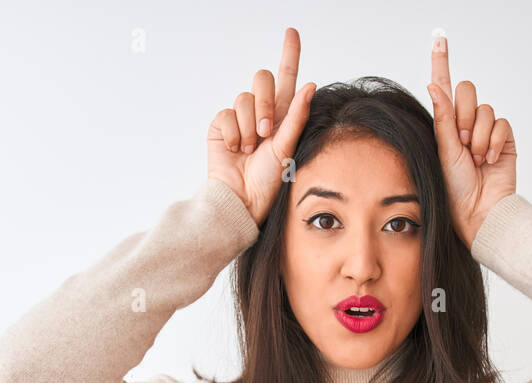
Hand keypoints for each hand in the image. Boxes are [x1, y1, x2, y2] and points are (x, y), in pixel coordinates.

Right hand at [206, 27, 315, 226]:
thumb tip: (311, 84)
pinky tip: (234, 150)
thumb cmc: (268, 181)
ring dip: (249, 125)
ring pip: (245, 98)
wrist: (242, 200)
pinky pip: (227, 114)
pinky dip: (232, 133)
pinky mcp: (221, 126)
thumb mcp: (287, 148)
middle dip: (266, 103)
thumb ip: (297, 116)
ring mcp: (240, 118)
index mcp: (283, 115)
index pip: (287, 78)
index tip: (291, 32)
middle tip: (266, 131)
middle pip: (263, 79)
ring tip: (249, 149)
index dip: (289, 54)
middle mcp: (262, 112)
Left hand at [426, 34, 517, 248]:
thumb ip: (442, 118)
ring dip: (478, 134)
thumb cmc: (455, 189)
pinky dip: (494, 140)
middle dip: (462, 115)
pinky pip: (501, 123)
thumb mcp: (443, 151)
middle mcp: (464, 124)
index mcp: (444, 125)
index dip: (442, 62)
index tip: (440, 39)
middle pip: (466, 91)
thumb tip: (433, 85)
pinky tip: (488, 159)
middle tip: (461, 142)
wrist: (480, 210)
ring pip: (484, 109)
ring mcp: (485, 131)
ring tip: (475, 158)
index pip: (442, 87)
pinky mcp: (504, 139)